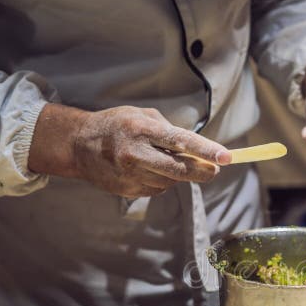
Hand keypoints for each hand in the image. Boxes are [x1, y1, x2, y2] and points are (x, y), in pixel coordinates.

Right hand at [29, 104, 231, 196]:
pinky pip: (158, 189)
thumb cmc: (117, 125)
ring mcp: (130, 175)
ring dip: (179, 175)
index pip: (180, 141)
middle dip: (202, 171)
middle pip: (179, 169)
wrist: (79, 146)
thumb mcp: (141, 115)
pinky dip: (162, 181)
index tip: (226, 157)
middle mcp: (135, 153)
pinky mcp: (128, 190)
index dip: (205, 150)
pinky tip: (150, 170)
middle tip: (215, 169)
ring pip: (170, 181)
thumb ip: (168, 129)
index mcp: (140, 129)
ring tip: (167, 161)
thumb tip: (196, 148)